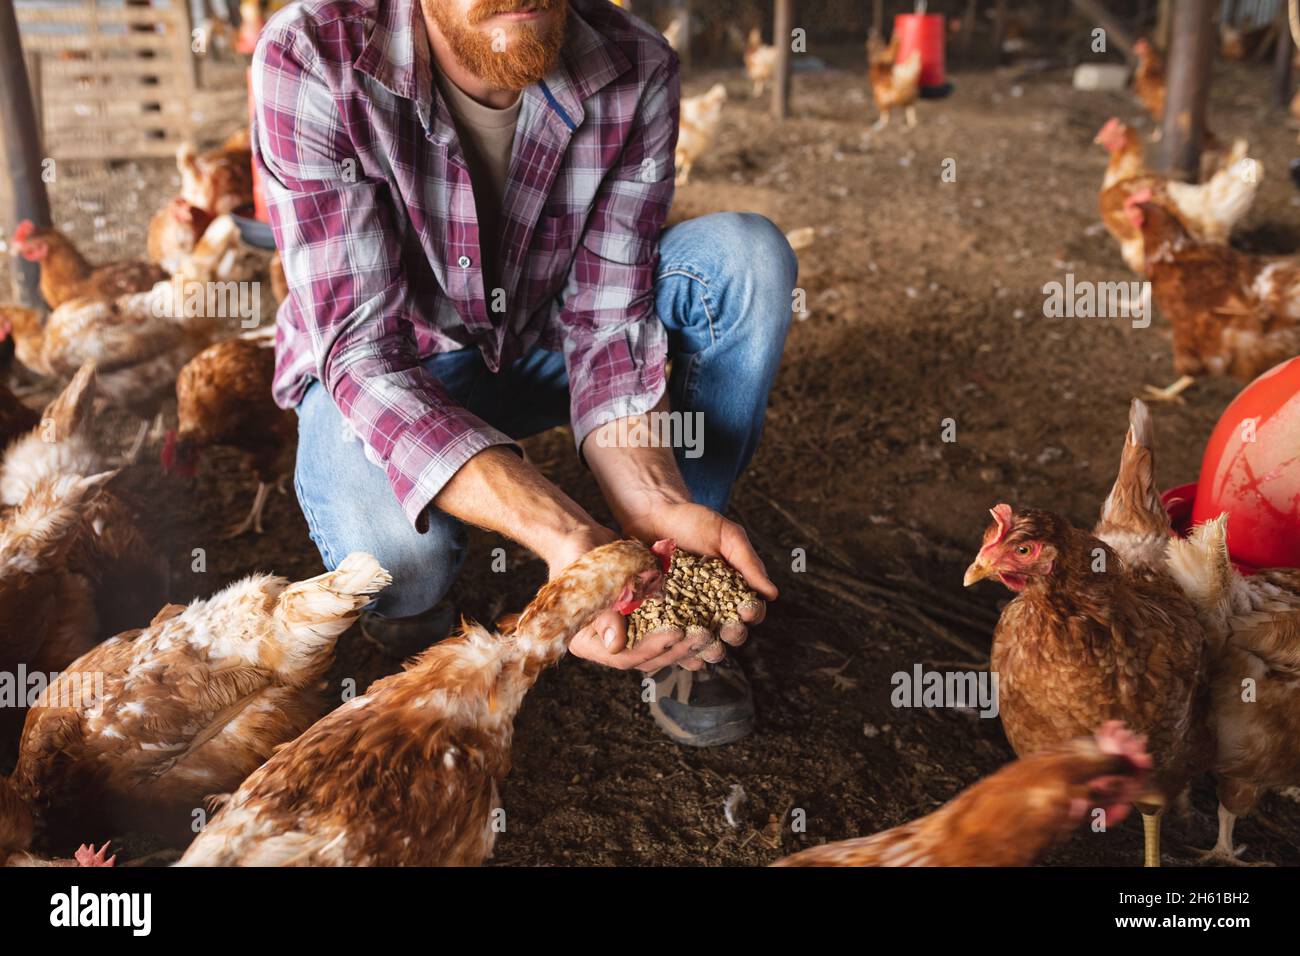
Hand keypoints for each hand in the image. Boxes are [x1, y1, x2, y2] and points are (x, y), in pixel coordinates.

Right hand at [543, 525, 701, 671]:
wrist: (581, 539)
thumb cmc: (577, 556)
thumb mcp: (589, 581)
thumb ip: (603, 614)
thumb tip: (616, 644)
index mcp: (587, 642)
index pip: (624, 657)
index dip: (652, 649)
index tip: (676, 633)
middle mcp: (606, 644)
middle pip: (645, 658)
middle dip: (675, 649)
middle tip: (701, 636)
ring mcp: (624, 634)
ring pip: (657, 649)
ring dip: (683, 644)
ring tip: (707, 633)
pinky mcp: (638, 621)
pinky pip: (661, 632)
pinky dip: (681, 630)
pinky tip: (702, 623)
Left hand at [618, 501, 775, 669]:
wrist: (652, 515)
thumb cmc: (693, 522)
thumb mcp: (726, 536)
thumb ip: (748, 562)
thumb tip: (772, 594)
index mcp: (733, 590)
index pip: (749, 610)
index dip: (751, 614)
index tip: (746, 610)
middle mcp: (713, 606)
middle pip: (729, 632)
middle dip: (732, 635)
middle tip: (728, 630)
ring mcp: (686, 614)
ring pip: (701, 642)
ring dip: (706, 648)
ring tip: (704, 647)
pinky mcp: (660, 617)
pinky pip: (670, 639)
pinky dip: (675, 648)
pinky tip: (676, 650)